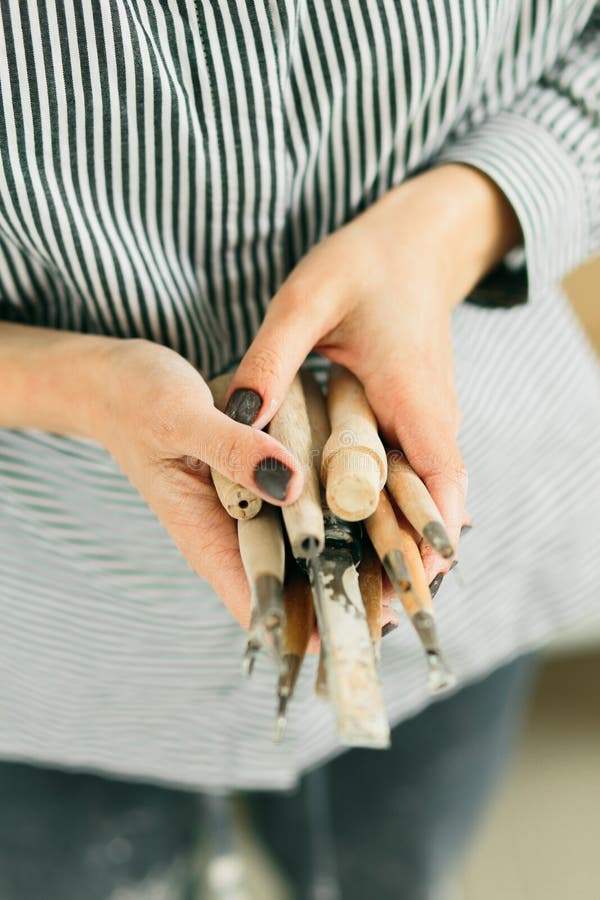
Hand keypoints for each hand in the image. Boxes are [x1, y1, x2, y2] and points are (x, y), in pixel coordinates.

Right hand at [0, 325, 401, 636]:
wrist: (115, 381)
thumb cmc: (136, 401)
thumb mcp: (181, 418)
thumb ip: (234, 450)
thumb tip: (294, 484)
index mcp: (207, 538)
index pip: (267, 610)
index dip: (318, 628)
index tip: (375, 628)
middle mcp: (233, 535)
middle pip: (298, 589)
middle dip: (350, 595)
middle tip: (413, 594)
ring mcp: (249, 512)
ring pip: (308, 551)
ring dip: (355, 555)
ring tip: (413, 556)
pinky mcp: (261, 486)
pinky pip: (307, 509)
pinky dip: (342, 510)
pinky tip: (383, 502)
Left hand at [228, 164, 521, 580]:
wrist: (414, 241)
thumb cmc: (366, 264)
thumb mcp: (307, 300)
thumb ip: (271, 360)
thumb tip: (237, 417)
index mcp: (417, 403)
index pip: (442, 497)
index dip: (423, 555)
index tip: (390, 603)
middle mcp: (432, 424)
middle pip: (429, 516)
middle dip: (397, 568)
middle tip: (353, 619)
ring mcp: (424, 425)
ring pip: (416, 503)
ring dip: (387, 546)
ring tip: (341, 592)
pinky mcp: (410, 421)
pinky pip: (402, 480)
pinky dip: (380, 514)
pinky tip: (339, 535)